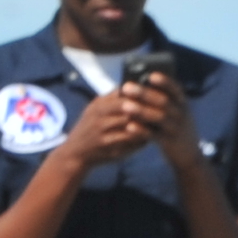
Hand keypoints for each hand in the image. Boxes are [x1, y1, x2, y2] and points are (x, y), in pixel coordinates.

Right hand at [61, 76, 177, 168]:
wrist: (74, 153)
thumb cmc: (89, 127)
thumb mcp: (95, 108)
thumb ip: (112, 98)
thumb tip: (132, 84)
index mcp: (99, 105)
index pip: (123, 94)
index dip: (140, 93)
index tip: (155, 92)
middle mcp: (100, 118)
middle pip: (129, 109)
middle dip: (146, 108)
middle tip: (163, 108)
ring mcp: (105, 134)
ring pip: (132, 126)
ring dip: (146, 124)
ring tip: (160, 122)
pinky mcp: (110, 149)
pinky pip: (130, 142)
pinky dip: (141, 139)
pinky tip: (150, 137)